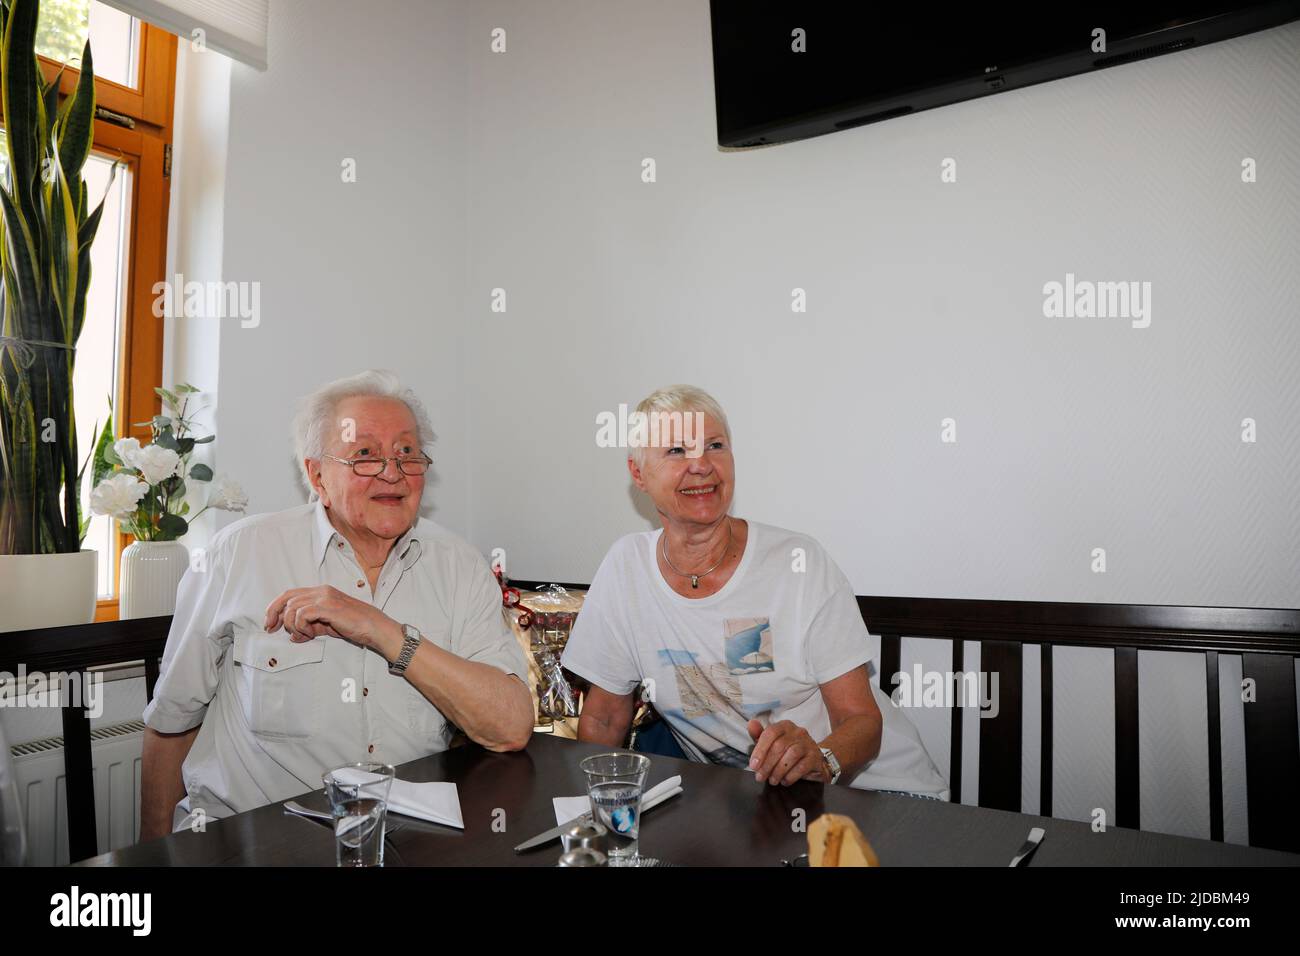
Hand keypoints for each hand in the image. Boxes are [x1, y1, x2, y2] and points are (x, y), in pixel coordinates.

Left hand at [263, 585, 400, 654]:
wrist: (373, 627)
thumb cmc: (353, 625)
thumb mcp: (326, 625)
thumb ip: (308, 627)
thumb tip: (292, 636)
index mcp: (320, 591)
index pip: (289, 594)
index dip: (275, 607)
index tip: (270, 623)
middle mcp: (320, 591)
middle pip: (286, 598)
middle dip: (275, 615)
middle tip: (272, 629)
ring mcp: (324, 597)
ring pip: (293, 607)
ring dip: (293, 625)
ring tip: (305, 635)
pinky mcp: (327, 606)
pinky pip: (302, 614)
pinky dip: (301, 627)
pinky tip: (311, 634)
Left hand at [746, 719, 830, 785]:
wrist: (813, 760)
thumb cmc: (788, 750)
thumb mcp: (772, 742)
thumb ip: (760, 735)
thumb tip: (751, 724)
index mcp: (784, 726)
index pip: (770, 733)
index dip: (760, 750)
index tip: (753, 765)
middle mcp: (797, 732)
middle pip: (779, 746)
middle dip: (767, 764)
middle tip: (760, 777)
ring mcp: (808, 743)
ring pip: (791, 755)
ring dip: (778, 771)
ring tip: (772, 780)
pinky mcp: (815, 757)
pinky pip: (802, 766)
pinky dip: (791, 776)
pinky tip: (785, 781)